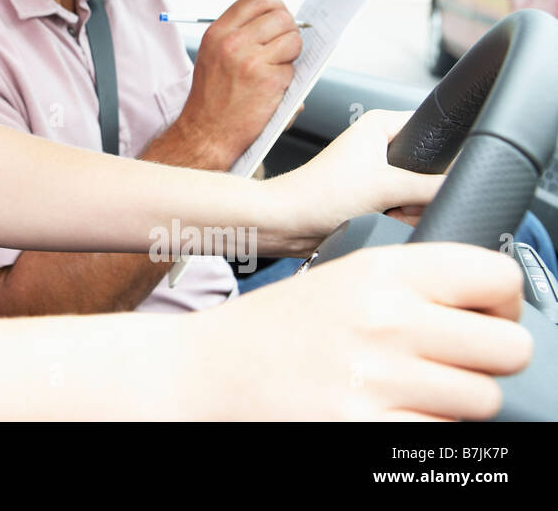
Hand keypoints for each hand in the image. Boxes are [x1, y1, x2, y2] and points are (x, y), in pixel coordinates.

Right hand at [176, 243, 531, 419]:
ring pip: (483, 401)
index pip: (496, 275)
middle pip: (508, 348)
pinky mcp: (365, 431)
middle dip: (486, 361)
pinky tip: (389, 418)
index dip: (501, 302)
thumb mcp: (340, 279)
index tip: (481, 317)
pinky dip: (424, 435)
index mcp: (380, 271)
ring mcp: (376, 379)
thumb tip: (487, 308)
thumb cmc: (272, 331)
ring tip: (406, 393)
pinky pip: (443, 441)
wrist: (203, 372)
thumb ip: (411, 284)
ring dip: (454, 404)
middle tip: (449, 364)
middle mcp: (384, 318)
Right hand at [177, 0, 301, 164]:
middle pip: (281, 16)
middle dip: (289, 31)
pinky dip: (288, 80)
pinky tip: (271, 91)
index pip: (256, 0)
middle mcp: (233, 42)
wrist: (205, 133)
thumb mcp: (212, 55)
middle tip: (283, 48)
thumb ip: (239, 35)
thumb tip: (279, 22)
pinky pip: (293, 69)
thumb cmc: (212, 97)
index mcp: (218, 32)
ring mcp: (252, 60)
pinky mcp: (269, 81)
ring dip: (291, 55)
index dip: (275, 6)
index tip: (279, 18)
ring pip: (293, 40)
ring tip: (275, 70)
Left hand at [268, 109, 442, 250]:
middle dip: (421, 193)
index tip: (432, 178)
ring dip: (410, 209)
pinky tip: (382, 221)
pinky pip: (406, 208)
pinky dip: (400, 219)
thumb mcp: (386, 187)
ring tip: (386, 212)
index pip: (435, 131)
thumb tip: (466, 187)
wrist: (288, 224)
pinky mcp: (374, 196)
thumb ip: (433, 187)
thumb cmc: (317, 194)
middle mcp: (380, 144)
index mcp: (382, 124)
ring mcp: (378, 172)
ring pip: (421, 193)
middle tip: (399, 201)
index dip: (443, 157)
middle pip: (432, 170)